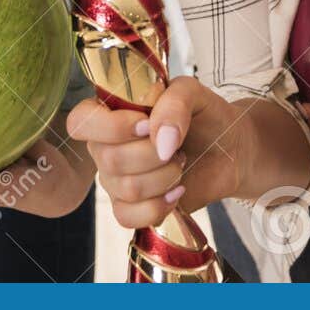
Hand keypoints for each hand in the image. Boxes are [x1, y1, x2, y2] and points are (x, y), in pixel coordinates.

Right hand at [67, 77, 241, 228]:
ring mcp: (115, 179)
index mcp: (111, 112)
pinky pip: (127, 217)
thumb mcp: (194, 93)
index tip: (147, 125)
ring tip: (179, 164)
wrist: (229, 149)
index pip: (80, 121)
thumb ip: (174, 102)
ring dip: (164, 178)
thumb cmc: (205, 116)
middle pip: (108, 160)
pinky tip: (177, 192)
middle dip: (153, 155)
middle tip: (176, 147)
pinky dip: (159, 206)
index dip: (111, 127)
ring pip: (125, 188)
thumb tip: (160, 140)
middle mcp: (105, 146)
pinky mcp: (131, 207)